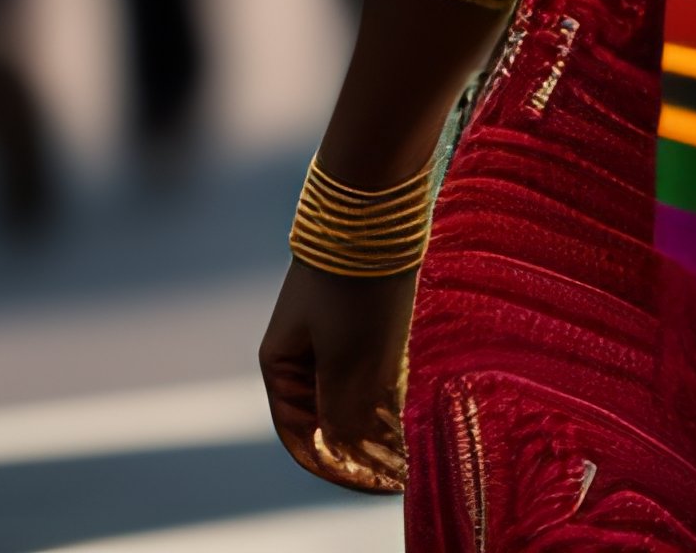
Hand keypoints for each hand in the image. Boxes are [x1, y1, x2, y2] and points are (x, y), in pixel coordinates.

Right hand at [258, 257, 413, 493]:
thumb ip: (341, 414)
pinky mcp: (363, 322)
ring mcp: (333, 338)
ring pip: (353, 398)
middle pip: (328, 420)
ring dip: (379, 424)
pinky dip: (390, 396)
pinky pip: (372, 373)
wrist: (372, 212)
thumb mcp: (345, 359)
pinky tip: (414, 410)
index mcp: (281, 367)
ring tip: (414, 443)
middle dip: (361, 448)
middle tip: (401, 468)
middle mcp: (303, 357)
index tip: (375, 483)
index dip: (336, 467)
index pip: (302, 437)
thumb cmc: (351, 289)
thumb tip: (344, 454)